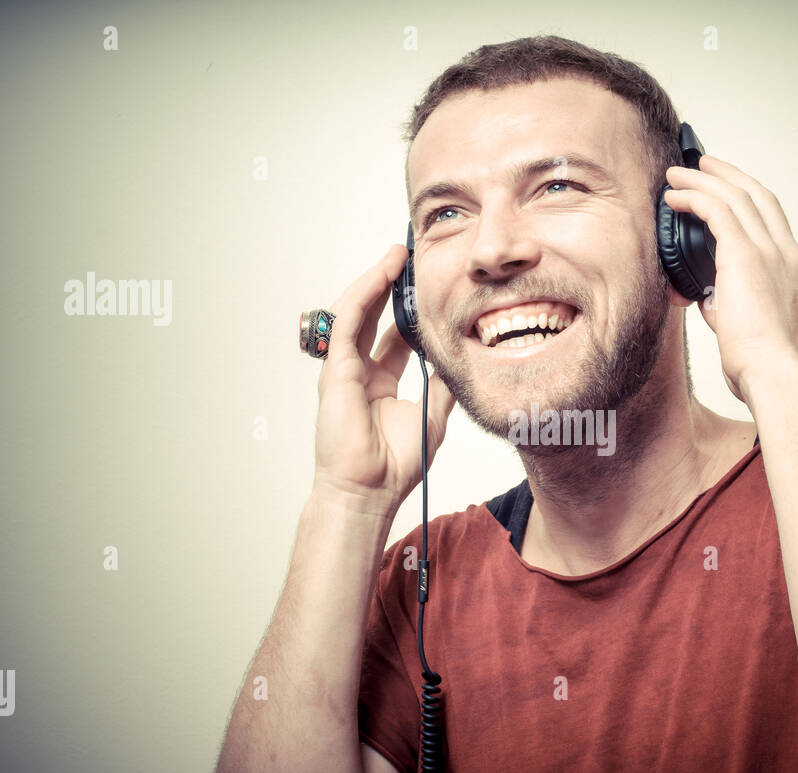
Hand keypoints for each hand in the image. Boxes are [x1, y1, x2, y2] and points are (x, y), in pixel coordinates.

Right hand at [312, 245, 455, 511]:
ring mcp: (343, 369)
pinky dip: (364, 295)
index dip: (407, 310)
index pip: (392, 336)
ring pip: (356, 312)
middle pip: (372, 317)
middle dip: (388, 286)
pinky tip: (381, 275)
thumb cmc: (396, 464)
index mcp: (380, 383)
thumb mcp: (433, 414)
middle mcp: (359, 371)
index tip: (427, 287)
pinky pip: (348, 322)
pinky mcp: (335, 369)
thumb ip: (443, 386)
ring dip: (375, 281)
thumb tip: (462, 360)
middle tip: (408, 258)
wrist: (371, 490)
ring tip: (396, 255)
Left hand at [663, 155, 797, 401]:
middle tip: (705, 165)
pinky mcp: (746, 256)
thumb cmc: (767, 370)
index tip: (729, 193)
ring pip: (737, 196)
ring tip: (680, 173)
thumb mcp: (750, 335)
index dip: (749, 202)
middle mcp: (788, 257)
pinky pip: (717, 210)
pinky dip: (694, 197)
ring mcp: (771, 253)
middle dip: (730, 176)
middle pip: (760, 197)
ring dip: (706, 180)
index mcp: (794, 275)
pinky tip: (675, 196)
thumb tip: (710, 303)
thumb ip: (730, 311)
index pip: (773, 224)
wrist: (779, 378)